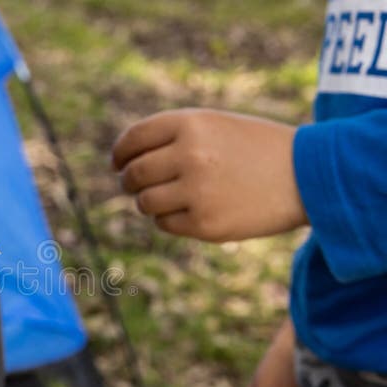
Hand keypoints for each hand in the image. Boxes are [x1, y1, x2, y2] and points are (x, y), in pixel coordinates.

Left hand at [113, 109, 307, 241]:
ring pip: (145, 202)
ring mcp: (197, 191)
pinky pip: (165, 224)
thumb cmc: (255, 147)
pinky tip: (191, 211)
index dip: (119, 154)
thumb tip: (122, 163)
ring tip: (168, 198)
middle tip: (135, 185)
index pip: (133, 139)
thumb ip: (170, 137)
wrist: (309, 175)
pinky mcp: (205, 223)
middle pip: (134, 174)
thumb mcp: (214, 125)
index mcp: (190, 123)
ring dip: (149, 202)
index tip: (117, 164)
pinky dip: (170, 220)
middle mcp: (190, 154)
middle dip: (129, 181)